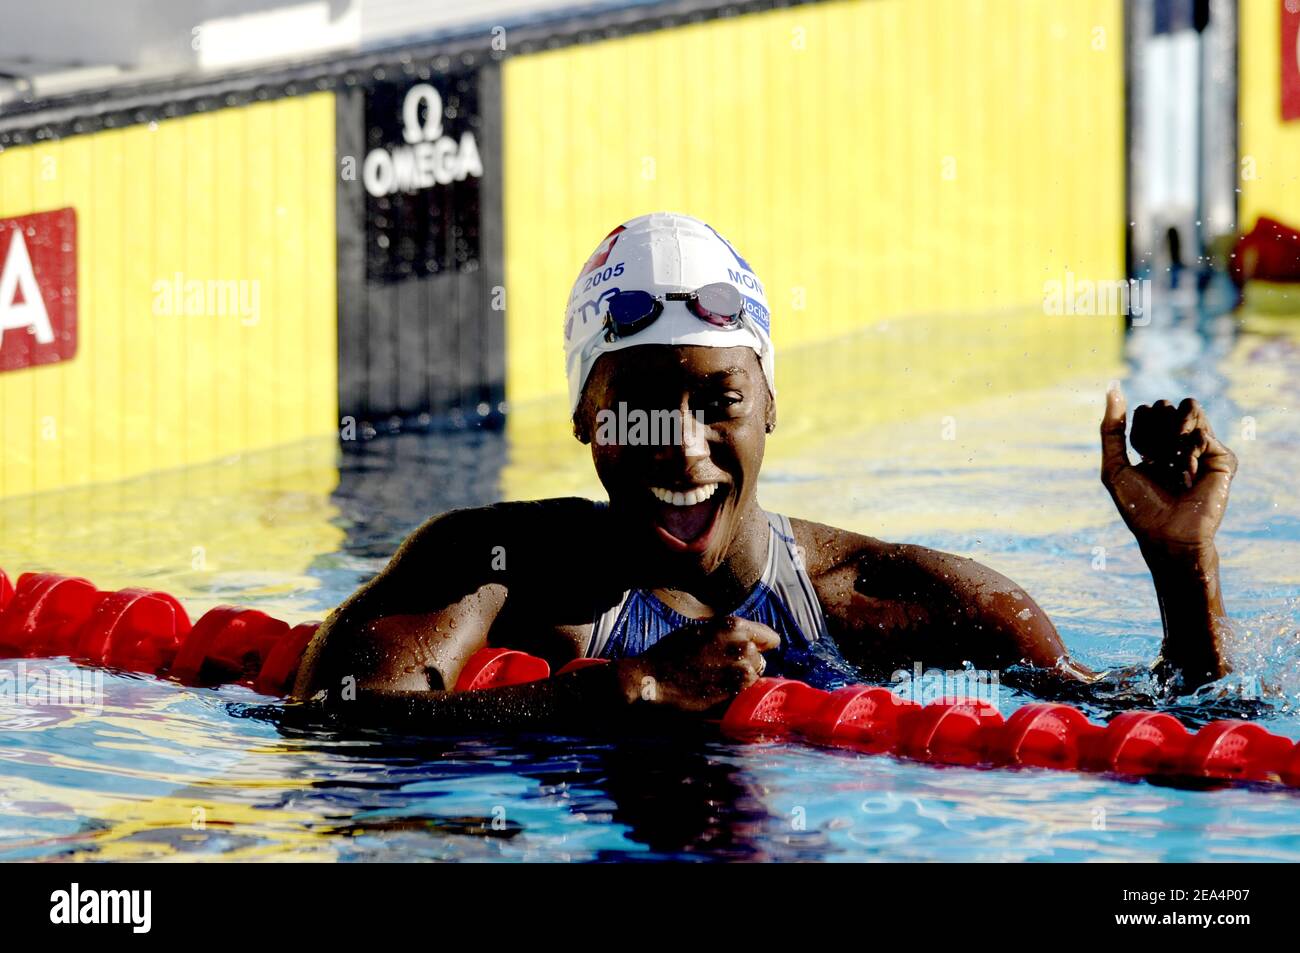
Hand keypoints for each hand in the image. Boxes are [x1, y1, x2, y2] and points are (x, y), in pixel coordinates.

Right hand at [617, 616, 779, 711]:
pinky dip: (734, 694)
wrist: (653, 678)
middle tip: (722, 667)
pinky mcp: (733, 695)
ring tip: (716, 679)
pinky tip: (715, 690)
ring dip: (740, 680)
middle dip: (746, 662)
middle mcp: (743, 647)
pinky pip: (743, 694)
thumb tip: (750, 640)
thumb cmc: (672, 651)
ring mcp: (740, 673)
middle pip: (760, 659)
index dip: (763, 645)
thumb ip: (728, 633)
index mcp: (735, 627)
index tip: (757, 650)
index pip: (770, 638)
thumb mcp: (702, 630)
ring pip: (753, 678)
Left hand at [1100, 385, 1236, 558]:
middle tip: (1156, 457)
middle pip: (1166, 407)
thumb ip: (1112, 428)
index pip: (1146, 412)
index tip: (1140, 454)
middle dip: (1155, 426)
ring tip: (1170, 454)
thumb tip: (1113, 386)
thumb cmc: (1139, 507)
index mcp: (1154, 447)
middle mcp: (1178, 445)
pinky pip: (1203, 433)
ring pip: (1190, 408)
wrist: (1167, 535)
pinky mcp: (1222, 460)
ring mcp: (1202, 450)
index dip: (1138, 427)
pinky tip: (1187, 470)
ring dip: (1173, 427)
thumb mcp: (1114, 466)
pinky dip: (1189, 448)